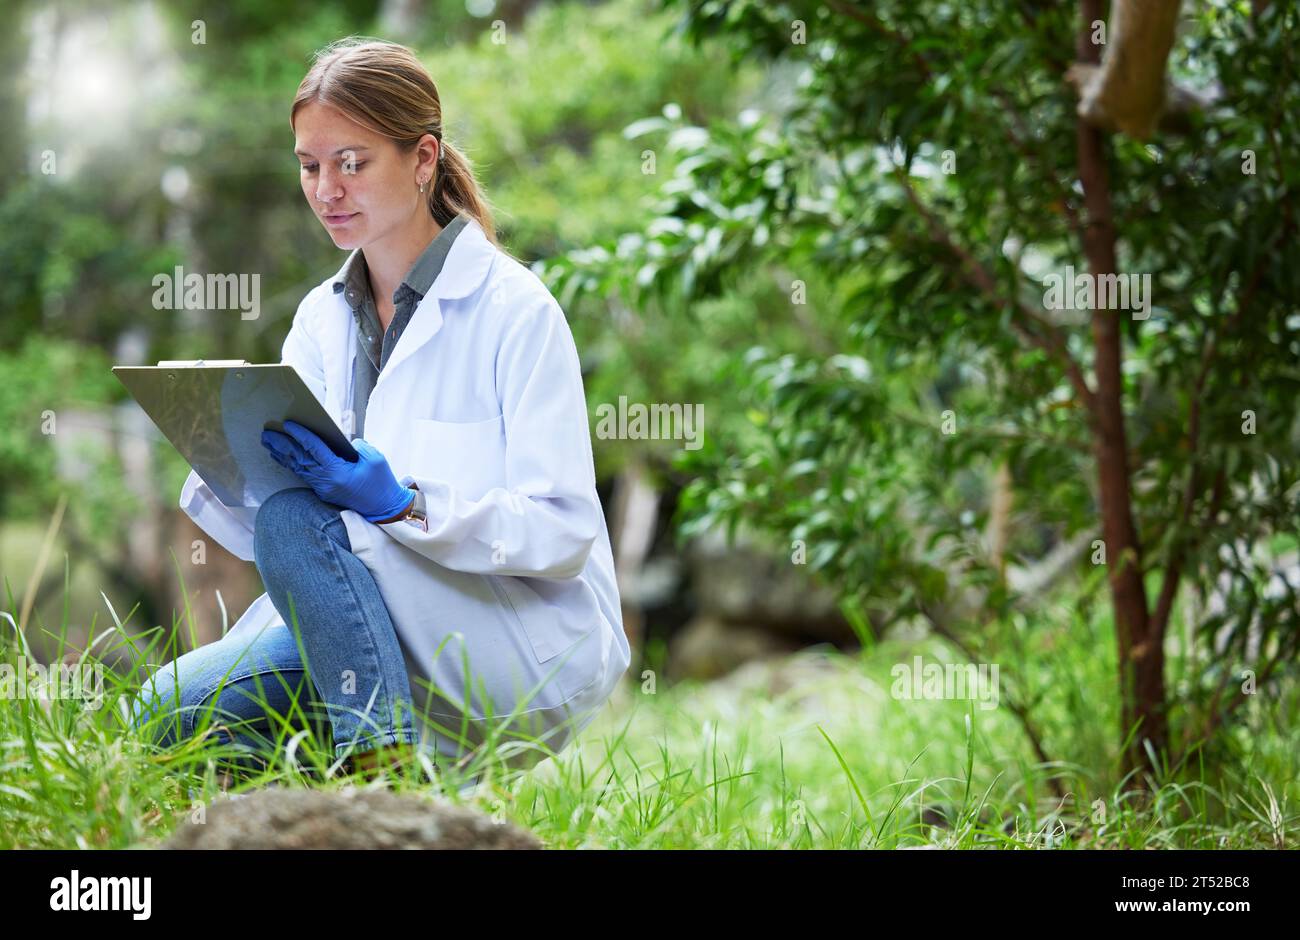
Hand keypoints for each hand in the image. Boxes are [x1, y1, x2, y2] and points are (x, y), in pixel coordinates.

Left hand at [260, 420, 415, 522]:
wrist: (385, 509)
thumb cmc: (382, 483)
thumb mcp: (375, 459)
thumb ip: (358, 446)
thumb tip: (343, 442)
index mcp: (337, 472)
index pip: (314, 449)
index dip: (300, 435)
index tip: (288, 424)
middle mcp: (326, 481)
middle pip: (299, 459)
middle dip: (282, 445)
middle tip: (267, 433)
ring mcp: (323, 488)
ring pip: (298, 468)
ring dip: (282, 454)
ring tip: (268, 443)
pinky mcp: (324, 492)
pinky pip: (303, 475)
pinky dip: (292, 464)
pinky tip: (282, 457)